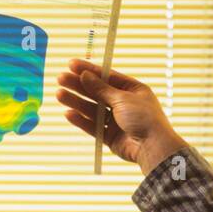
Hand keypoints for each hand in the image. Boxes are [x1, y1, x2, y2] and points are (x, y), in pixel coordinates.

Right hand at [55, 58, 187, 174]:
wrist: (153, 147)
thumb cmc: (144, 118)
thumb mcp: (123, 99)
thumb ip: (101, 89)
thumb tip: (85, 76)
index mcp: (132, 90)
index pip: (106, 76)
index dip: (89, 70)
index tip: (71, 64)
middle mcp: (123, 104)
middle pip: (96, 92)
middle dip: (78, 85)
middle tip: (61, 78)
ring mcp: (116, 121)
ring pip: (92, 109)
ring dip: (76, 101)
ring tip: (59, 94)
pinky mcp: (110, 136)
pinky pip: (93, 126)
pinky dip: (81, 120)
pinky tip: (69, 113)